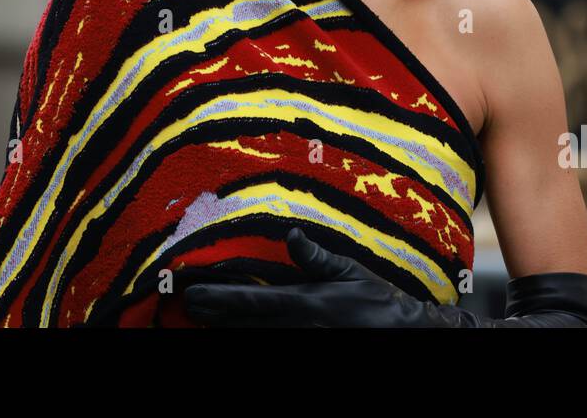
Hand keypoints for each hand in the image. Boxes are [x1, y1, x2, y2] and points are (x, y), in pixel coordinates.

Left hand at [183, 226, 457, 326]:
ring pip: (252, 338)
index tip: (193, 293)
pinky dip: (249, 338)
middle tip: (185, 307)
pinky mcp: (305, 350)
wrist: (401, 334)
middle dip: (213, 316)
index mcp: (305, 303)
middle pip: (243, 324)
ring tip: (200, 321)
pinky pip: (270, 346)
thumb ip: (317, 258)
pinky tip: (233, 333)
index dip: (219, 299)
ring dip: (225, 329)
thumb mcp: (350, 273)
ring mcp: (300, 343)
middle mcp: (297, 327)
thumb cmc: (377, 302)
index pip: (252, 301)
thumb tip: (292, 236)